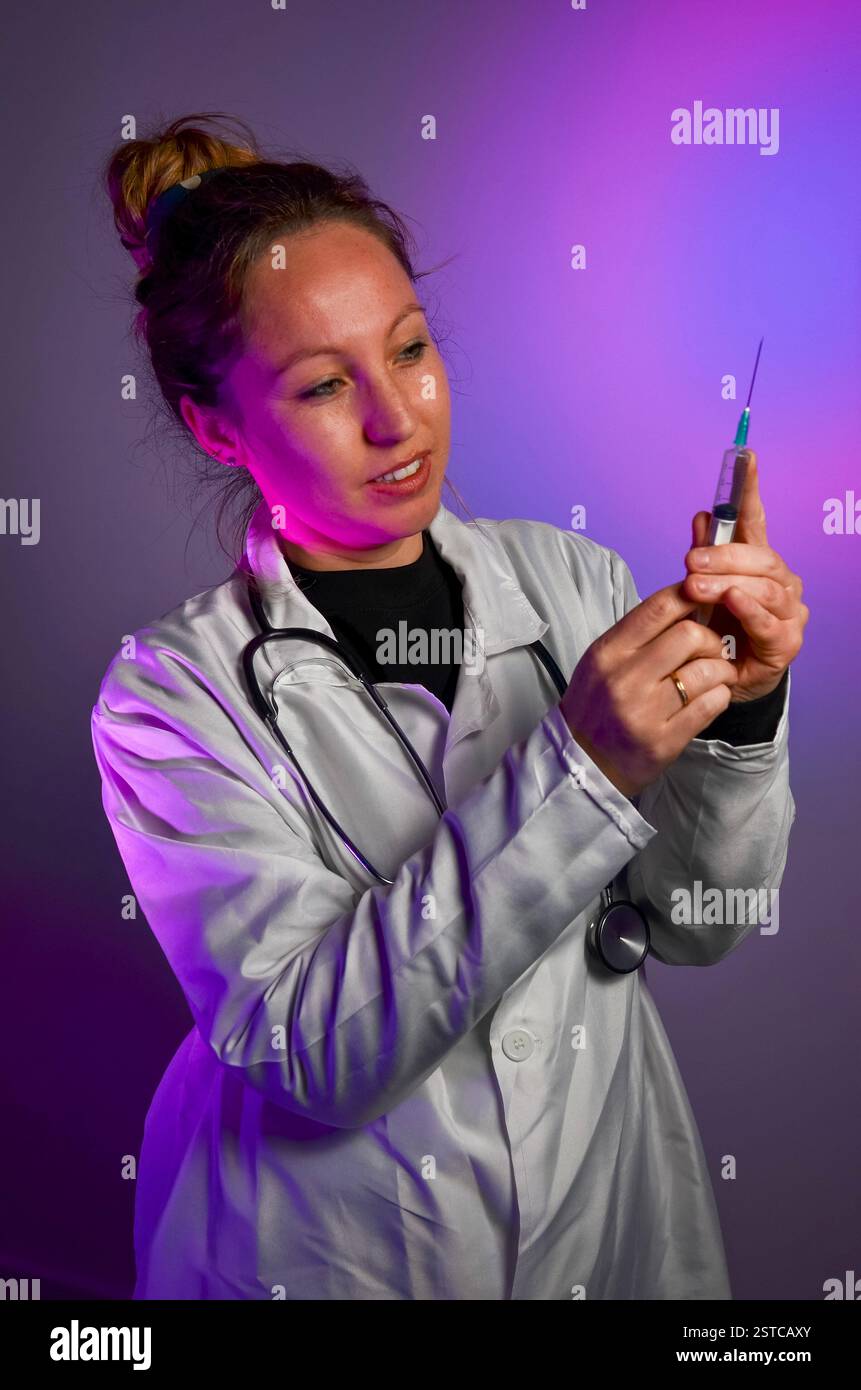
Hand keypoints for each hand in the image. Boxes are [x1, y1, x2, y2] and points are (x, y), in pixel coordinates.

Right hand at [561, 582, 738, 797]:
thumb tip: (686, 599)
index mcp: (608, 652)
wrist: (580, 762)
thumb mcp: (603, 660)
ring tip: (715, 676)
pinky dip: (720, 696)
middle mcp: (624, 679)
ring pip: (707, 671)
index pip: (660, 606)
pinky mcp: (663, 741)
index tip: (704, 602)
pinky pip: (711, 705)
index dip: (692, 596)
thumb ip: (639, 633)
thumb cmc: (596, 705)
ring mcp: (644, 712)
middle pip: (690, 634)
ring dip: (721, 670)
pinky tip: (711, 697)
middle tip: (711, 651)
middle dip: (711, 640)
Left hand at [683, 450, 808, 700]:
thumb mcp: (702, 589)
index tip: (746, 458)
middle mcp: (780, 582)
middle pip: (760, 557)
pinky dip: (750, 610)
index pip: (756, 520)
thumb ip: (704, 554)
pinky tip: (733, 601)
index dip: (750, 489)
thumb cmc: (716, 629)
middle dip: (724, 556)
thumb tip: (703, 515)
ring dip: (729, 583)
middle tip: (689, 561)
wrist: (723, 680)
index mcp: (758, 563)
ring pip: (765, 587)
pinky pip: (770, 622)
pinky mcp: (786, 642)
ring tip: (697, 585)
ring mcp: (788, 611)